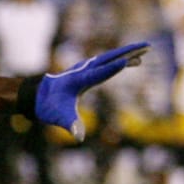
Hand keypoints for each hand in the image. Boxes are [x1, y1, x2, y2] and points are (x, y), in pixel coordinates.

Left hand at [31, 42, 149, 141]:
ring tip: (145, 52)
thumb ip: (71, 125)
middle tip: (147, 47)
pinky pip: (107, 63)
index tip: (127, 61)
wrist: (37, 97)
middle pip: (108, 59)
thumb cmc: (49, 108)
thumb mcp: (60, 118)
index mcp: (77, 81)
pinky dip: (120, 61)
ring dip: (126, 54)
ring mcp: (85, 69)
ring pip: (109, 59)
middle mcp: (83, 71)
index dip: (112, 68)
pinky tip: (132, 62)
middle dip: (127, 53)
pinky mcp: (87, 71)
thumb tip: (79, 136)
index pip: (98, 73)